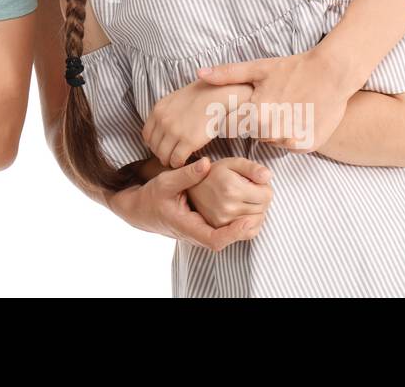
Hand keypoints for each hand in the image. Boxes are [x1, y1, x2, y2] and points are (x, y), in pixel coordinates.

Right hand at [107, 157, 260, 252]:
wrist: (142, 210)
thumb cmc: (152, 196)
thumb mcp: (166, 182)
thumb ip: (186, 174)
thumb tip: (206, 164)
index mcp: (187, 226)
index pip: (215, 239)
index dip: (233, 232)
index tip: (247, 221)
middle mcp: (197, 234)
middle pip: (227, 240)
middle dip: (247, 228)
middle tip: (262, 210)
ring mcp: (202, 232)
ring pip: (229, 237)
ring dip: (246, 226)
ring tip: (261, 208)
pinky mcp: (205, 228)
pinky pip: (225, 232)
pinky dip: (239, 223)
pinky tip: (248, 208)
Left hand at [142, 81, 253, 167]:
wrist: (216, 95)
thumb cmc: (199, 97)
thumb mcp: (174, 100)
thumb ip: (165, 113)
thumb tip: (161, 127)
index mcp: (158, 110)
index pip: (147, 136)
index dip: (154, 144)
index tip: (162, 147)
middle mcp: (163, 121)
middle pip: (154, 147)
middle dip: (161, 154)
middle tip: (170, 157)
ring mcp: (174, 132)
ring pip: (163, 156)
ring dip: (169, 161)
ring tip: (177, 160)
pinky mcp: (188, 141)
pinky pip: (177, 160)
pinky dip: (179, 163)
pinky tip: (186, 160)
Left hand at [196, 52, 350, 150]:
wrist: (332, 73)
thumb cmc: (292, 69)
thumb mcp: (258, 69)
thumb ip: (226, 75)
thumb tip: (199, 74)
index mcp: (256, 115)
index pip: (232, 126)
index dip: (238, 114)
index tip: (250, 102)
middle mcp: (273, 132)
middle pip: (252, 134)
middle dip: (256, 121)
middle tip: (272, 101)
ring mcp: (292, 141)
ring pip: (271, 140)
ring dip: (273, 129)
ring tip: (285, 107)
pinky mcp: (308, 146)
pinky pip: (289, 144)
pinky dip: (291, 134)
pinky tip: (297, 115)